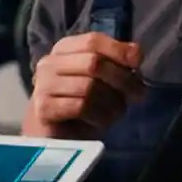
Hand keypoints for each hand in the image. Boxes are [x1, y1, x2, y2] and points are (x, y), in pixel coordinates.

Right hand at [24, 32, 145, 138]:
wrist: (56, 140)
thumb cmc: (83, 107)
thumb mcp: (103, 81)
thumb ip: (117, 64)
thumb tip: (135, 53)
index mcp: (64, 50)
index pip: (92, 40)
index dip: (118, 50)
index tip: (136, 63)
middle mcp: (50, 63)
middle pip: (93, 63)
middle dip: (122, 79)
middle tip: (137, 95)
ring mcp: (44, 85)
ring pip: (89, 87)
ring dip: (111, 103)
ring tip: (115, 113)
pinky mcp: (44, 108)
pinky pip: (81, 107)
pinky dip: (98, 116)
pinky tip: (99, 121)